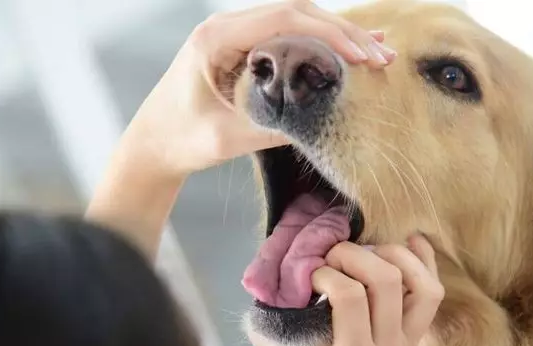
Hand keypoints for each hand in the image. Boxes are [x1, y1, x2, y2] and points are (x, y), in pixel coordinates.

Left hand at [122, 0, 395, 177]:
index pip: (284, 18)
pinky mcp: (240, 50)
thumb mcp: (228, 138)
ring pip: (294, 21)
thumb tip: (324, 120)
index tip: (362, 56)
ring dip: (335, 35)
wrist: (151, 146)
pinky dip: (317, 43)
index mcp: (215, 38)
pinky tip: (348, 50)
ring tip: (376, 51)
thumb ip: (273, 126)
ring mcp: (233, 35)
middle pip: (295, 12)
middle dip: (342, 33)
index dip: (330, 33)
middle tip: (381, 56)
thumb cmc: (180, 140)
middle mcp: (225, 27)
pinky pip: (285, 37)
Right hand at [250, 235, 443, 345]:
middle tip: (329, 256)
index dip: (326, 273)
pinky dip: (425, 265)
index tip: (306, 277)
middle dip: (355, 254)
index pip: (351, 297)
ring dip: (395, 255)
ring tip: (364, 250)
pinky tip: (410, 242)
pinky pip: (431, 298)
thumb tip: (262, 304)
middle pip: (388, 280)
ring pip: (422, 285)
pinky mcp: (413, 345)